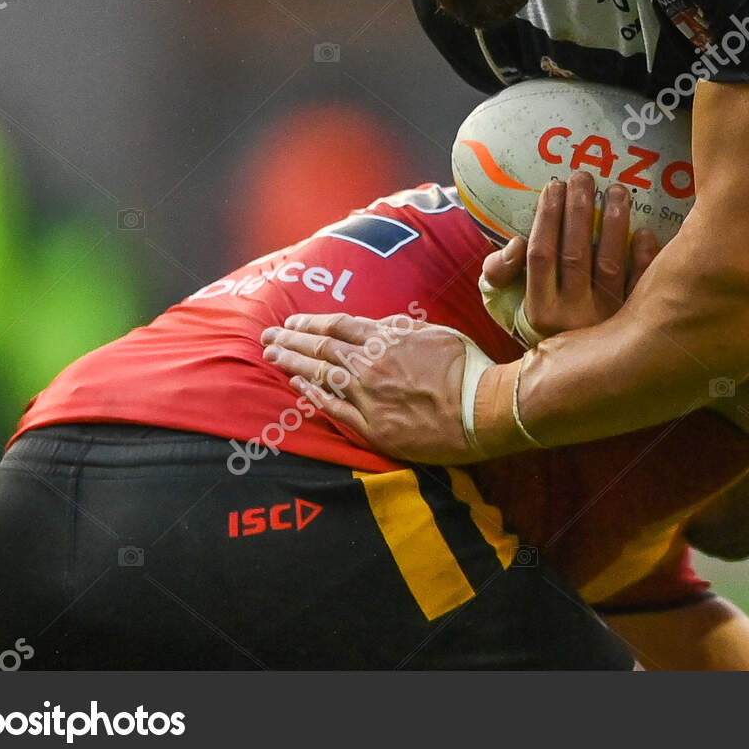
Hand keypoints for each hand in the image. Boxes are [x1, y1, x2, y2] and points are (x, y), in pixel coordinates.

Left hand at [260, 314, 496, 462]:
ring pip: (321, 375)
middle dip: (290, 340)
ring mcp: (369, 398)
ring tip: (272, 356)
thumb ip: (402, 327)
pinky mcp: (373, 427)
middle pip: (321, 348)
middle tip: (266, 336)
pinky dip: (313, 395)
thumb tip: (376, 324)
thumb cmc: (466, 368)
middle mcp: (371, 366)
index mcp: (386, 340)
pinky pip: (334, 409)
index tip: (291, 321)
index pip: (337, 325)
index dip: (310, 322)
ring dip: (293, 363)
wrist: (482, 409)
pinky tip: (297, 385)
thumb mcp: (437, 332)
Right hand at [481, 171, 659, 340]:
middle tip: (582, 176)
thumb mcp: (505, 306)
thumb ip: (498, 273)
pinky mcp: (636, 324)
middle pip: (576, 253)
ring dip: (614, 223)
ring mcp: (607, 321)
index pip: (541, 255)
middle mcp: (572, 315)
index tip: (553, 186)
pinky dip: (645, 258)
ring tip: (616, 190)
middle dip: (579, 210)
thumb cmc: (540, 326)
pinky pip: (642, 286)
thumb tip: (515, 244)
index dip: (547, 217)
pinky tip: (644, 231)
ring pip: (610, 264)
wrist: (574, 380)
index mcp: (539, 310)